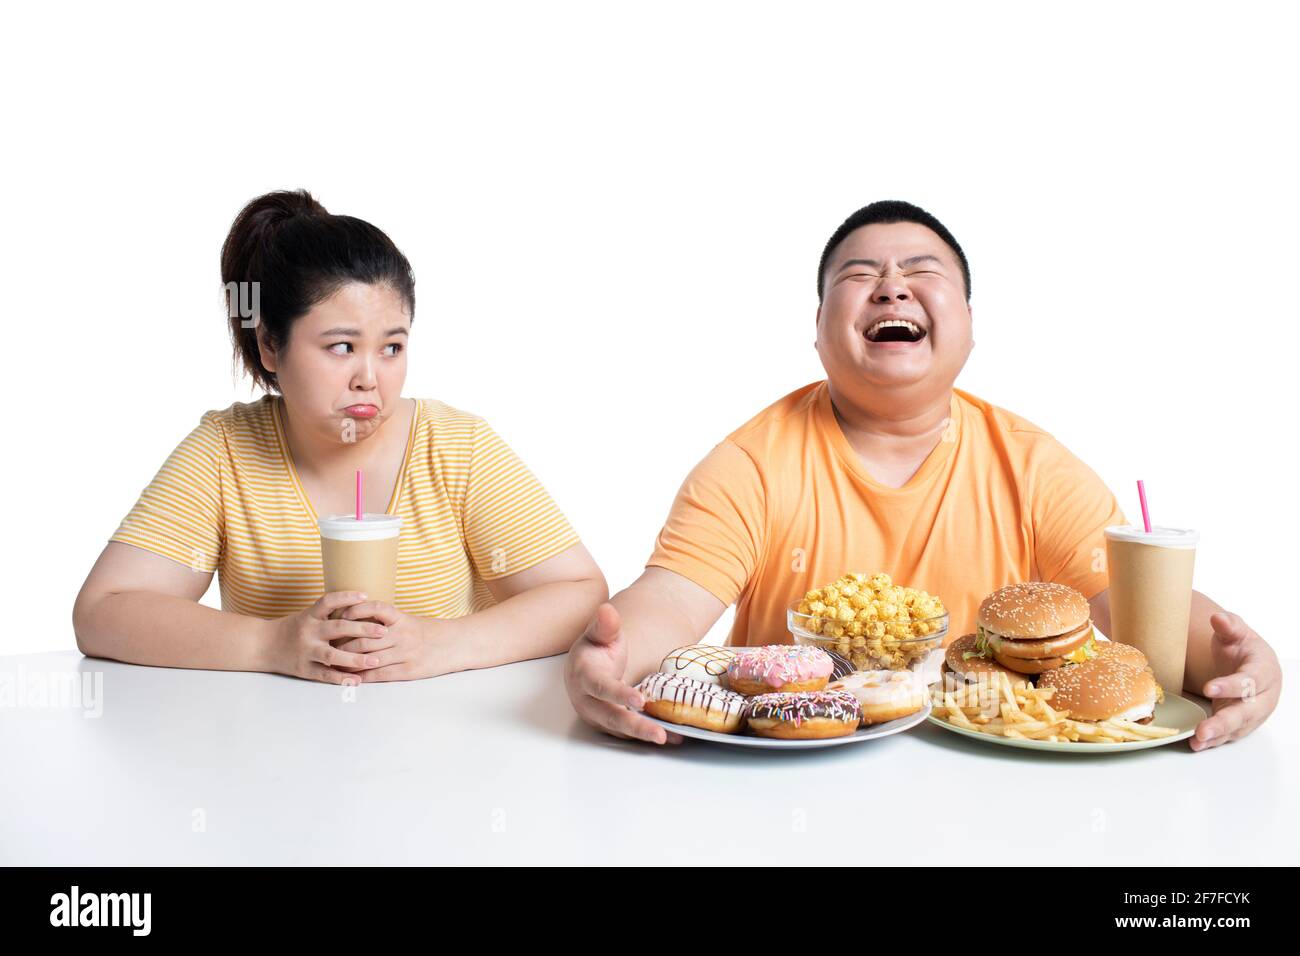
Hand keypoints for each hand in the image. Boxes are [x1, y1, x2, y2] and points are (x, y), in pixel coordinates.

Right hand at [268, 591, 387, 683]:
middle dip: (362, 629)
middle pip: (338, 628)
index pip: (329, 602)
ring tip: (375, 661)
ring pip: (333, 655)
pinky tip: (357, 680)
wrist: (262, 645)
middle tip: (383, 632)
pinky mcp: (303, 668)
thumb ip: (329, 614)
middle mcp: (308, 631)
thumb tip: (361, 605)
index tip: (366, 596)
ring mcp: (305, 651)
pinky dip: (341, 678)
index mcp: (310, 616)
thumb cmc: (291, 628)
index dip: (347, 597)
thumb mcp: (307, 615)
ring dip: (356, 658)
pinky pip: (324, 674)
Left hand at [334, 600, 439, 680]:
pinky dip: (363, 676)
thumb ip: (386, 621)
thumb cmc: (428, 632)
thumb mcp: (409, 620)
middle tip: (327, 645)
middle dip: (343, 643)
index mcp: (402, 618)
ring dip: (349, 662)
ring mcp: (406, 653)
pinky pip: (381, 674)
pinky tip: (352, 677)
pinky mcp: (409, 670)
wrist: (456, 645)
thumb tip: (356, 621)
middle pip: (365, 638)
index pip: (374, 609)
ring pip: (369, 657)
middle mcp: (403, 634)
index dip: (354, 611)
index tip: (339, 616)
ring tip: (333, 663)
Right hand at [564, 602, 680, 744]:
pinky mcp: (610, 725)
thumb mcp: (601, 633)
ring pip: (621, 729)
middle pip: (611, 717)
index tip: (640, 699)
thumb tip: (607, 610)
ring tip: (668, 738)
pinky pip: (629, 733)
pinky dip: (647, 735)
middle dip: (636, 726)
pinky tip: (671, 737)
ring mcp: (598, 716)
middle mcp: (587, 701)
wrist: (586, 667)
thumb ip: (604, 625)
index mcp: (584, 677)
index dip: (620, 694)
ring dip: (644, 735)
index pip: (601, 687)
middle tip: (659, 734)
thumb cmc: (597, 649)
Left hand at [1190, 612, 1281, 751]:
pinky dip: (1214, 740)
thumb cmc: (1242, 647)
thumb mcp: (1236, 632)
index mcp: (1264, 671)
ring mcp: (1254, 712)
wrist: (1251, 662)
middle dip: (1224, 721)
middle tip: (1203, 729)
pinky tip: (1197, 745)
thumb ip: (1229, 626)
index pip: (1249, 681)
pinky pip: (1229, 734)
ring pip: (1238, 726)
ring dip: (1218, 735)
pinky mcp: (1242, 723)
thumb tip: (1218, 617)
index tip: (1209, 688)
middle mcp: (1263, 696)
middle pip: (1246, 711)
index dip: (1231, 686)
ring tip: (1197, 740)